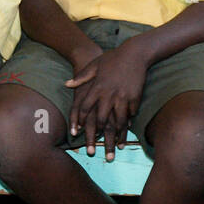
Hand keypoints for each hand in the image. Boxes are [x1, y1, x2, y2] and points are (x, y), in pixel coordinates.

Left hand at [65, 42, 149, 160]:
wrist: (135, 53)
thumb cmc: (112, 58)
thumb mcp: (94, 65)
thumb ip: (81, 77)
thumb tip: (67, 84)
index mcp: (97, 87)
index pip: (85, 108)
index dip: (81, 121)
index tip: (77, 133)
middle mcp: (109, 94)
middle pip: (101, 119)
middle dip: (97, 136)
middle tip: (95, 150)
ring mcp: (123, 97)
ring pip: (118, 120)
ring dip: (116, 136)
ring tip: (115, 148)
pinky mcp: (135, 97)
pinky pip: (131, 114)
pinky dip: (128, 124)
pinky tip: (127, 133)